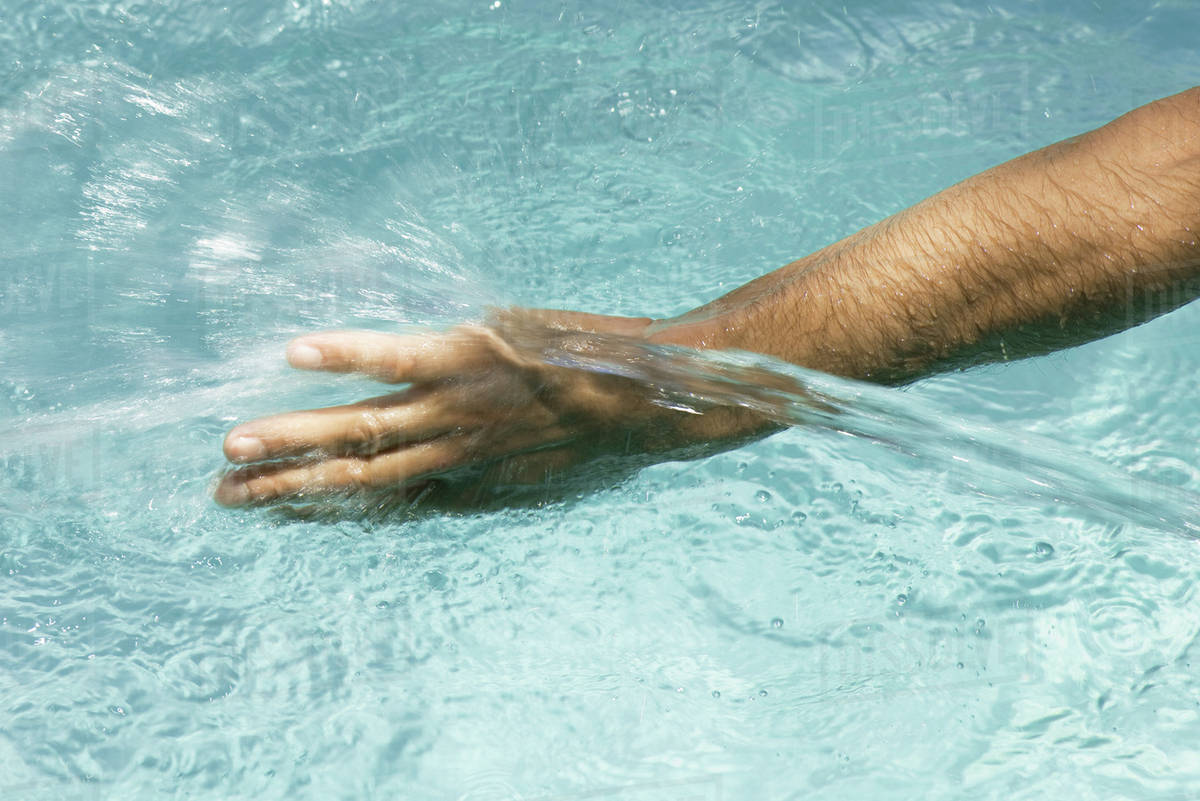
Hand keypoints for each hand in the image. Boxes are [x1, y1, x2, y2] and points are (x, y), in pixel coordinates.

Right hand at [213, 309, 773, 509]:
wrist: (662, 396)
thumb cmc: (609, 415)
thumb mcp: (549, 452)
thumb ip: (497, 452)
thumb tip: (460, 451)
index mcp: (467, 466)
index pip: (381, 488)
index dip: (323, 498)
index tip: (274, 505)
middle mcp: (452, 446)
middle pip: (355, 471)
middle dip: (287, 484)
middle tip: (223, 493)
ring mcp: (457, 404)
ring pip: (361, 427)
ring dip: (295, 437)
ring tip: (233, 447)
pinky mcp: (470, 357)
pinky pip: (397, 359)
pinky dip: (347, 355)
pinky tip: (296, 353)